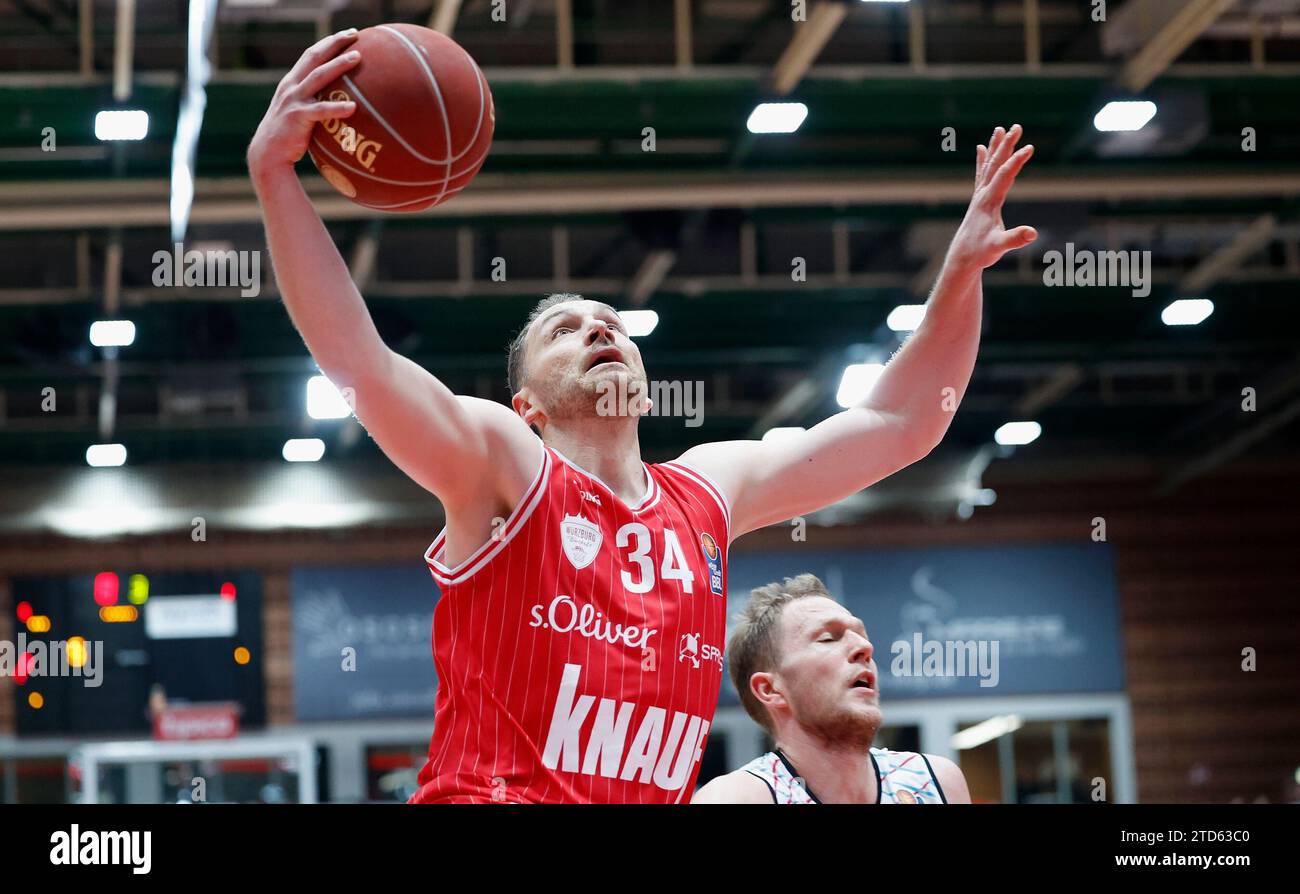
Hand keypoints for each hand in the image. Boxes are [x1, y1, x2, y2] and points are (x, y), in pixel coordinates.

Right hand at [247, 29, 361, 177]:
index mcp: (292, 82)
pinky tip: (353, 107)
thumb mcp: (300, 113)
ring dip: (339, 65)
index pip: (311, 55)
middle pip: (314, 57)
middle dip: (334, 43)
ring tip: (357, 57)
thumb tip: (344, 103)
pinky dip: (337, 107)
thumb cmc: (290, 136)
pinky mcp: (297, 117)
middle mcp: (291, 86)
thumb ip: (315, 103)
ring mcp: (294, 100)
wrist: (269, 154)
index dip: (328, 42)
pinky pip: (321, 110)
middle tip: (354, 34)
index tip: (347, 34)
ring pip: (319, 76)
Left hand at [950, 124, 1037, 269]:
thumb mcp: (999, 247)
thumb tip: (1032, 233)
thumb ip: (1015, 239)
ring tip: (1000, 129)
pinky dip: (983, 160)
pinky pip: (982, 175)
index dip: (1017, 161)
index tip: (1031, 147)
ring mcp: (979, 196)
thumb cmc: (981, 253)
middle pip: (995, 164)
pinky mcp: (979, 200)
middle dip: (1006, 145)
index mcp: (988, 202)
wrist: (962, 258)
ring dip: (995, 148)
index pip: (1004, 175)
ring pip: (988, 166)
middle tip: (1016, 126)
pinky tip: (981, 148)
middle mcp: (982, 195)